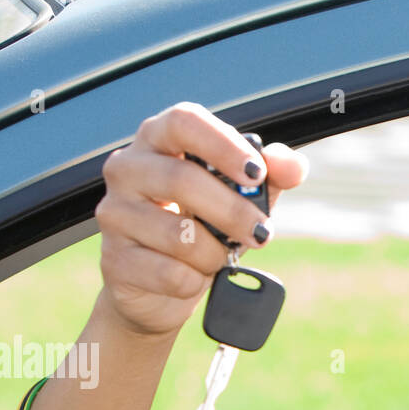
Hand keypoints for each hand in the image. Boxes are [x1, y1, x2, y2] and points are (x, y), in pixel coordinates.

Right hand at [95, 100, 308, 335]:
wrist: (161, 288)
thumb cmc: (201, 228)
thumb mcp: (239, 197)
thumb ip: (270, 177)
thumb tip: (294, 166)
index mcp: (158, 141)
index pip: (183, 122)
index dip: (223, 145)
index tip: (256, 174)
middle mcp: (127, 169)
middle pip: (182, 180)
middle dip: (232, 212)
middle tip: (262, 232)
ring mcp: (114, 214)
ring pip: (178, 235)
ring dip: (214, 254)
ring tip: (220, 258)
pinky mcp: (114, 260)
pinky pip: (170, 273)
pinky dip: (195, 281)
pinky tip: (194, 278)